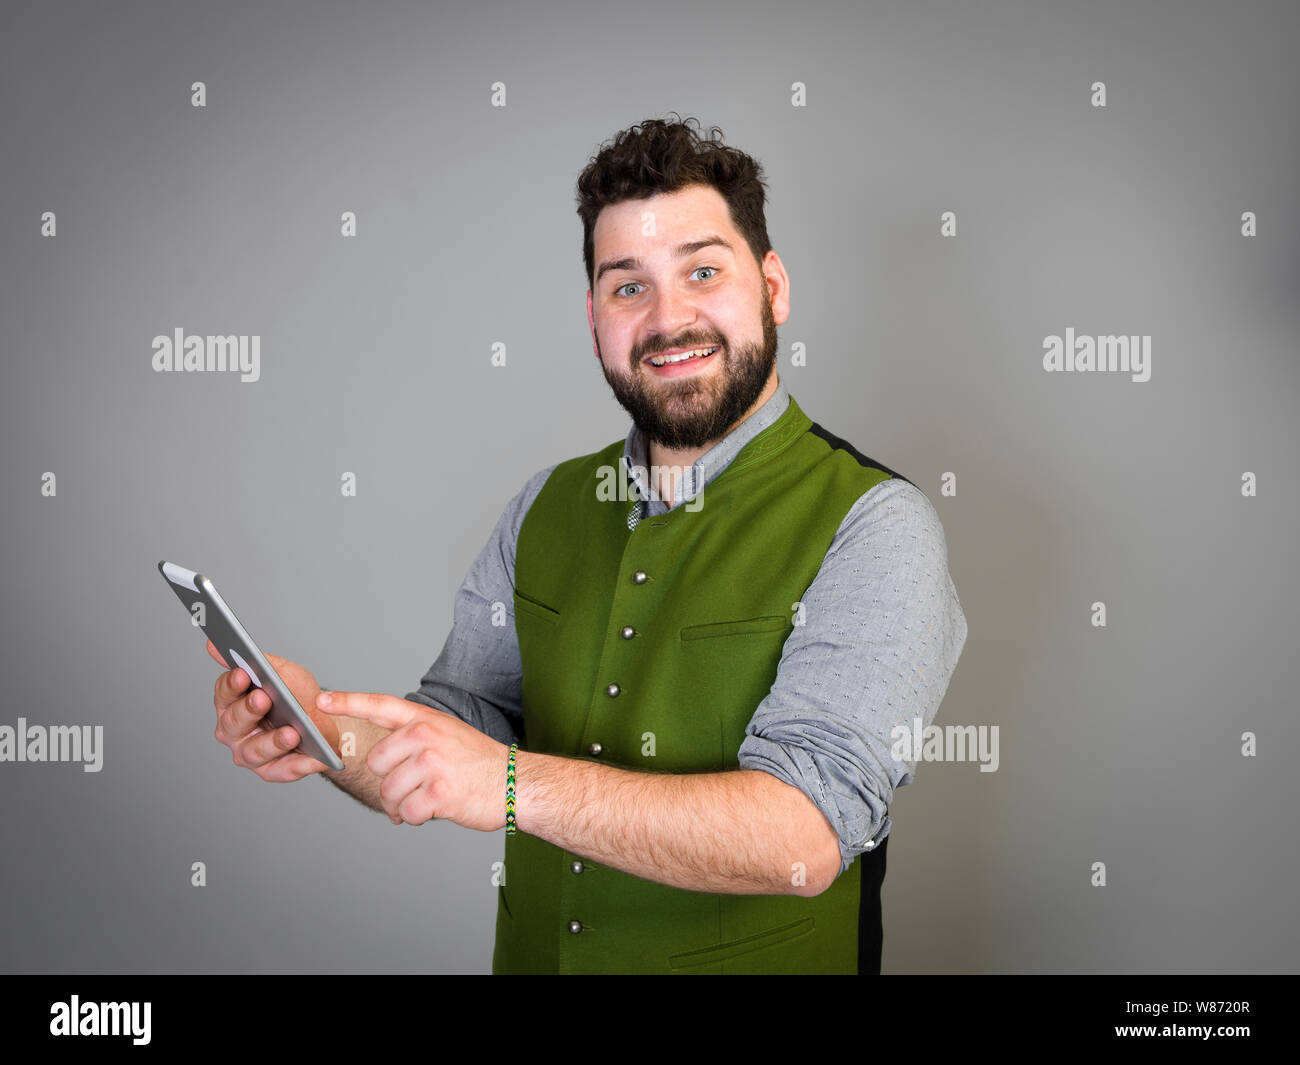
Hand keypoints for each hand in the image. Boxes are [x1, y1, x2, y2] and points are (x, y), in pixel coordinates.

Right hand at [207, 640, 338, 781]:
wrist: (324, 720)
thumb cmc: (296, 694)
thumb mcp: (282, 672)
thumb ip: (256, 661)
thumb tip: (215, 644)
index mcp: (232, 704)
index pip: (224, 693)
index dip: (232, 684)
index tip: (242, 673)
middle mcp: (234, 731)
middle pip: (234, 722)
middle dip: (248, 710)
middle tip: (264, 698)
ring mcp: (251, 753)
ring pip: (255, 751)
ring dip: (273, 741)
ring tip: (292, 732)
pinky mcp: (272, 770)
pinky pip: (284, 770)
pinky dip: (301, 765)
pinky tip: (315, 758)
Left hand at [315, 691, 506, 829]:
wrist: (515, 783)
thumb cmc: (479, 763)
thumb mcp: (447, 734)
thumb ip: (412, 739)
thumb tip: (379, 764)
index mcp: (426, 720)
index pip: (380, 705)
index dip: (347, 701)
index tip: (321, 699)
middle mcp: (426, 736)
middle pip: (376, 764)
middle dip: (389, 782)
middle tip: (414, 786)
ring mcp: (432, 763)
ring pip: (388, 792)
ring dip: (401, 805)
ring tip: (426, 799)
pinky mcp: (438, 792)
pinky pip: (406, 812)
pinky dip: (415, 818)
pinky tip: (435, 809)